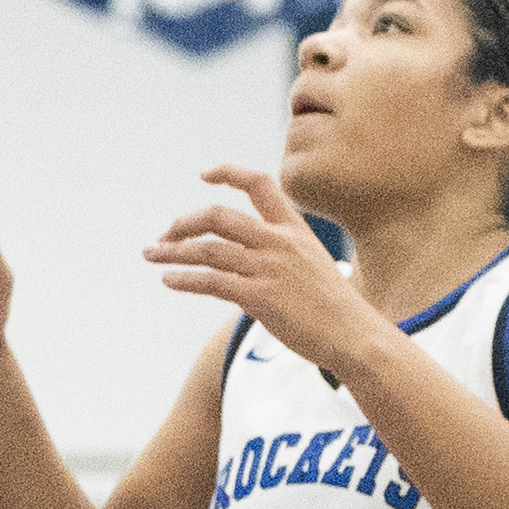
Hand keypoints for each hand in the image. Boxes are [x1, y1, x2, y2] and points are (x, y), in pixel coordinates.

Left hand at [146, 163, 367, 366]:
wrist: (356, 335)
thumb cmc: (334, 306)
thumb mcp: (313, 263)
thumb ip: (280, 252)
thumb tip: (243, 261)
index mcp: (294, 228)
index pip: (260, 184)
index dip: (229, 173)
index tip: (204, 175)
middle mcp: (280, 242)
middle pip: (219, 216)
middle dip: (183, 223)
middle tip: (162, 236)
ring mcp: (270, 268)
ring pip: (208, 250)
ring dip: (173, 252)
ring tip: (152, 255)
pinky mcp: (261, 296)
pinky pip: (211, 281)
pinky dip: (184, 279)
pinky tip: (169, 280)